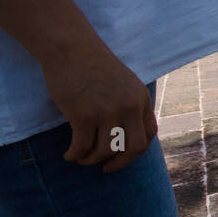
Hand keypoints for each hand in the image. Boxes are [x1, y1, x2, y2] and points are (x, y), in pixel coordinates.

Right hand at [40, 42, 156, 172]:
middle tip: (105, 169)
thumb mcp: (123, 83)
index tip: (122, 157)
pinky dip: (75, 155)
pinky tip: (69, 155)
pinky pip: (82, 147)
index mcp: (141, 99)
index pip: (149, 135)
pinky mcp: (84, 115)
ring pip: (105, 151)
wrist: (71, 47)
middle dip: (119, 163)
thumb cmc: (92, 64)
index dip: (136, 151)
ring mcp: (108, 112)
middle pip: (133, 148)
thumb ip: (129, 104)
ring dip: (91, 160)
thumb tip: (125, 133)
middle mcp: (129, 107)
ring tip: (81, 159)